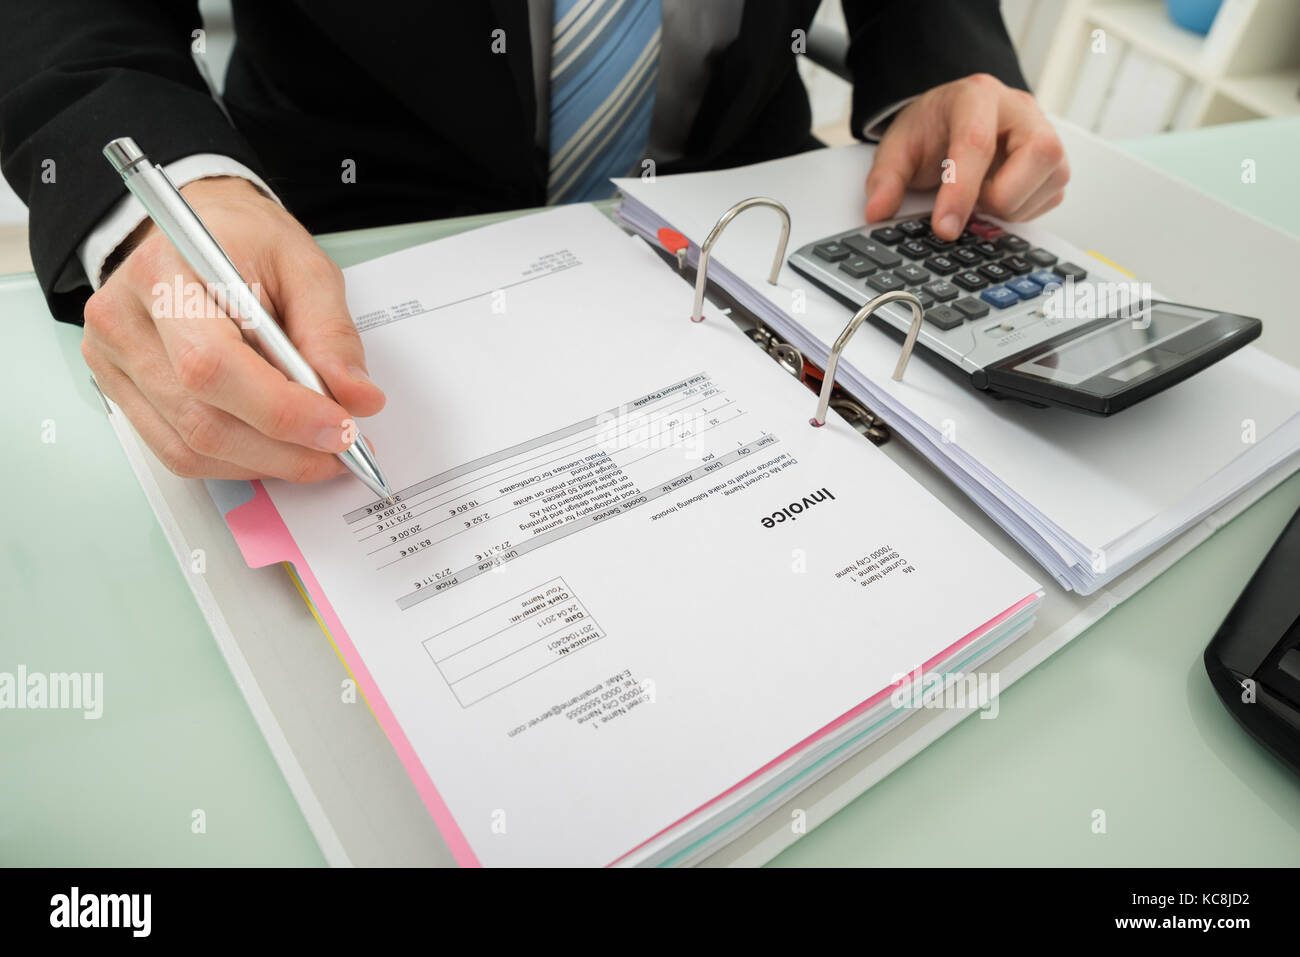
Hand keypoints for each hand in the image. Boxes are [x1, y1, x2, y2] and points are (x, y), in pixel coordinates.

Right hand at [81, 176, 384, 481]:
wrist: (199, 231)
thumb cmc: (247, 243)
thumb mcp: (305, 267)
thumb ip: (332, 334)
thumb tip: (358, 399)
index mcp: (163, 275)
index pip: (213, 365)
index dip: (282, 410)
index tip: (341, 429)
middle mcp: (122, 320)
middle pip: (202, 418)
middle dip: (285, 449)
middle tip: (341, 451)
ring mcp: (112, 361)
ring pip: (191, 447)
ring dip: (266, 462)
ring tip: (317, 452)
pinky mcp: (119, 392)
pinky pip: (178, 452)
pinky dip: (238, 462)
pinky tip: (276, 448)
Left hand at [864, 73, 1069, 239]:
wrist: (952, 117)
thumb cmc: (931, 128)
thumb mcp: (898, 147)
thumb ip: (885, 178)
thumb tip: (877, 212)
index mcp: (977, 96)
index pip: (977, 142)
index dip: (961, 191)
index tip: (944, 227)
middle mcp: (1021, 109)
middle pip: (1038, 154)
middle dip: (998, 195)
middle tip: (969, 198)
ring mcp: (1046, 133)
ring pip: (1051, 179)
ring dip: (1010, 205)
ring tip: (981, 193)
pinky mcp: (1056, 162)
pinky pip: (1051, 198)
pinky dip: (1021, 210)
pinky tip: (998, 195)